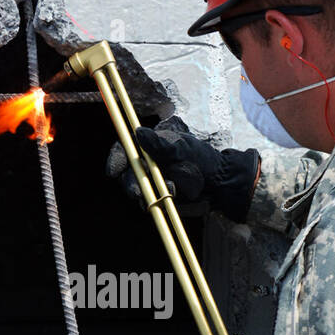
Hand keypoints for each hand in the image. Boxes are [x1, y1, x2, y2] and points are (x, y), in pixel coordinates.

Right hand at [106, 115, 260, 222]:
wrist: (220, 184)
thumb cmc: (203, 161)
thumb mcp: (182, 149)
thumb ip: (159, 144)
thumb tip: (138, 132)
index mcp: (152, 147)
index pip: (126, 150)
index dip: (116, 159)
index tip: (114, 171)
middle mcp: (149, 164)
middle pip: (127, 173)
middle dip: (130, 183)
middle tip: (137, 193)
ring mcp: (153, 182)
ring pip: (136, 190)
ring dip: (145, 194)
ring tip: (163, 194)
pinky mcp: (159, 197)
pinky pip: (149, 203)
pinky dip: (155, 203)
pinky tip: (167, 200)